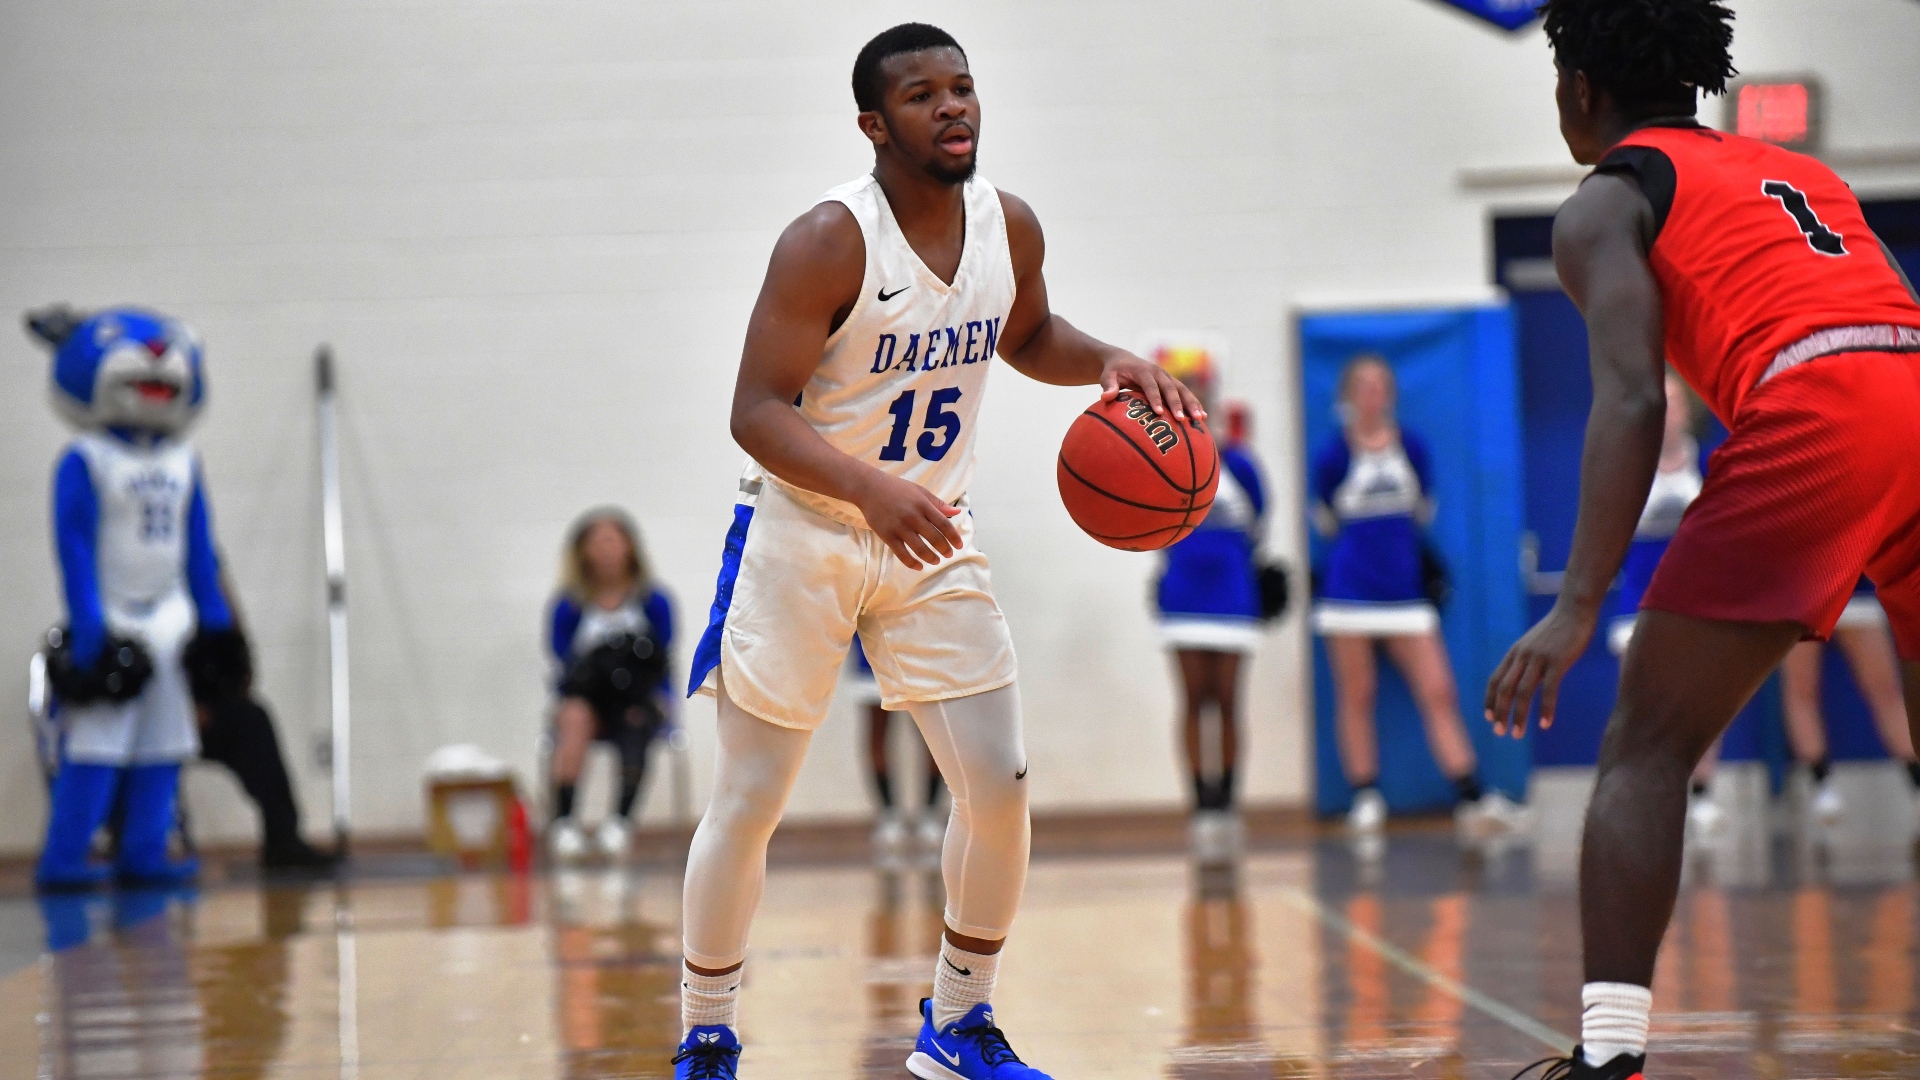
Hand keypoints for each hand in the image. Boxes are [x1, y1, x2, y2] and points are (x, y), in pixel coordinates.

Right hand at [853, 470, 963, 570]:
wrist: (869, 488)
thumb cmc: (897, 488)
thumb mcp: (920, 491)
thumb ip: (938, 503)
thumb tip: (957, 512)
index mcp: (923, 504)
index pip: (944, 524)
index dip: (954, 537)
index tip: (959, 545)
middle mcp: (913, 517)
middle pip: (934, 538)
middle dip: (945, 549)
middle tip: (949, 555)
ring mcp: (899, 527)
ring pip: (920, 549)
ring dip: (931, 558)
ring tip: (936, 561)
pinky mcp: (887, 536)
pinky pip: (902, 554)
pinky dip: (912, 563)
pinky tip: (919, 566)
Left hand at [1099, 352, 1205, 421]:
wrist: (1124, 360)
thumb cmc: (1114, 371)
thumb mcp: (1107, 375)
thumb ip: (1108, 385)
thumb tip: (1106, 397)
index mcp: (1143, 370)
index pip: (1150, 385)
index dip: (1155, 398)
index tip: (1158, 412)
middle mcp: (1159, 373)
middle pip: (1170, 388)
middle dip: (1177, 404)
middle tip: (1181, 419)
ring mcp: (1168, 378)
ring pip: (1183, 390)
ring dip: (1192, 404)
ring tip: (1200, 418)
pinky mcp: (1172, 384)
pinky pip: (1185, 394)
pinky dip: (1194, 404)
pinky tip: (1202, 418)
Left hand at [1484, 601, 1596, 736]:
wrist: (1575, 608)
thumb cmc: (1558, 628)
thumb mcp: (1535, 643)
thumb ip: (1527, 659)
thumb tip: (1523, 677)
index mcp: (1515, 652)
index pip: (1495, 680)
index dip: (1490, 700)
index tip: (1489, 718)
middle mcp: (1522, 656)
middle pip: (1504, 689)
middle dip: (1500, 713)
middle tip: (1500, 733)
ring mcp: (1539, 658)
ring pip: (1523, 692)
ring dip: (1519, 716)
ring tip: (1518, 734)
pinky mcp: (1558, 661)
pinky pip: (1549, 689)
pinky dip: (1546, 709)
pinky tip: (1545, 724)